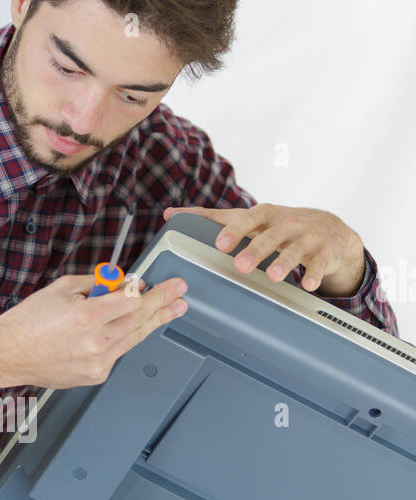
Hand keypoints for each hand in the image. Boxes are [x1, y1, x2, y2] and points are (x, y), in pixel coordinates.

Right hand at [0, 271, 188, 393]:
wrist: (6, 355)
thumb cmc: (27, 322)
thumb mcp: (62, 288)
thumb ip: (98, 284)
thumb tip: (123, 284)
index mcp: (87, 316)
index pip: (134, 301)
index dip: (156, 292)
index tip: (172, 285)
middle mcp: (95, 342)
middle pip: (141, 322)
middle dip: (164, 307)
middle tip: (181, 297)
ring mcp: (97, 363)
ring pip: (134, 339)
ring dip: (153, 324)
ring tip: (170, 312)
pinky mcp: (95, 376)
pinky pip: (117, 353)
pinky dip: (123, 339)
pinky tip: (125, 329)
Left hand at [162, 203, 364, 295]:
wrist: (329, 228)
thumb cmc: (280, 224)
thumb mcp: (249, 218)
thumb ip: (211, 218)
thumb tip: (170, 214)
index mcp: (264, 216)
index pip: (247, 219)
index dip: (234, 231)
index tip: (220, 244)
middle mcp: (286, 224)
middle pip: (270, 235)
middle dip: (256, 249)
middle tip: (240, 265)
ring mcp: (307, 238)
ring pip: (295, 250)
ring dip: (284, 262)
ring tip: (274, 276)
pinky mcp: (324, 253)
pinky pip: (320, 264)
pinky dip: (314, 274)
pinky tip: (308, 285)